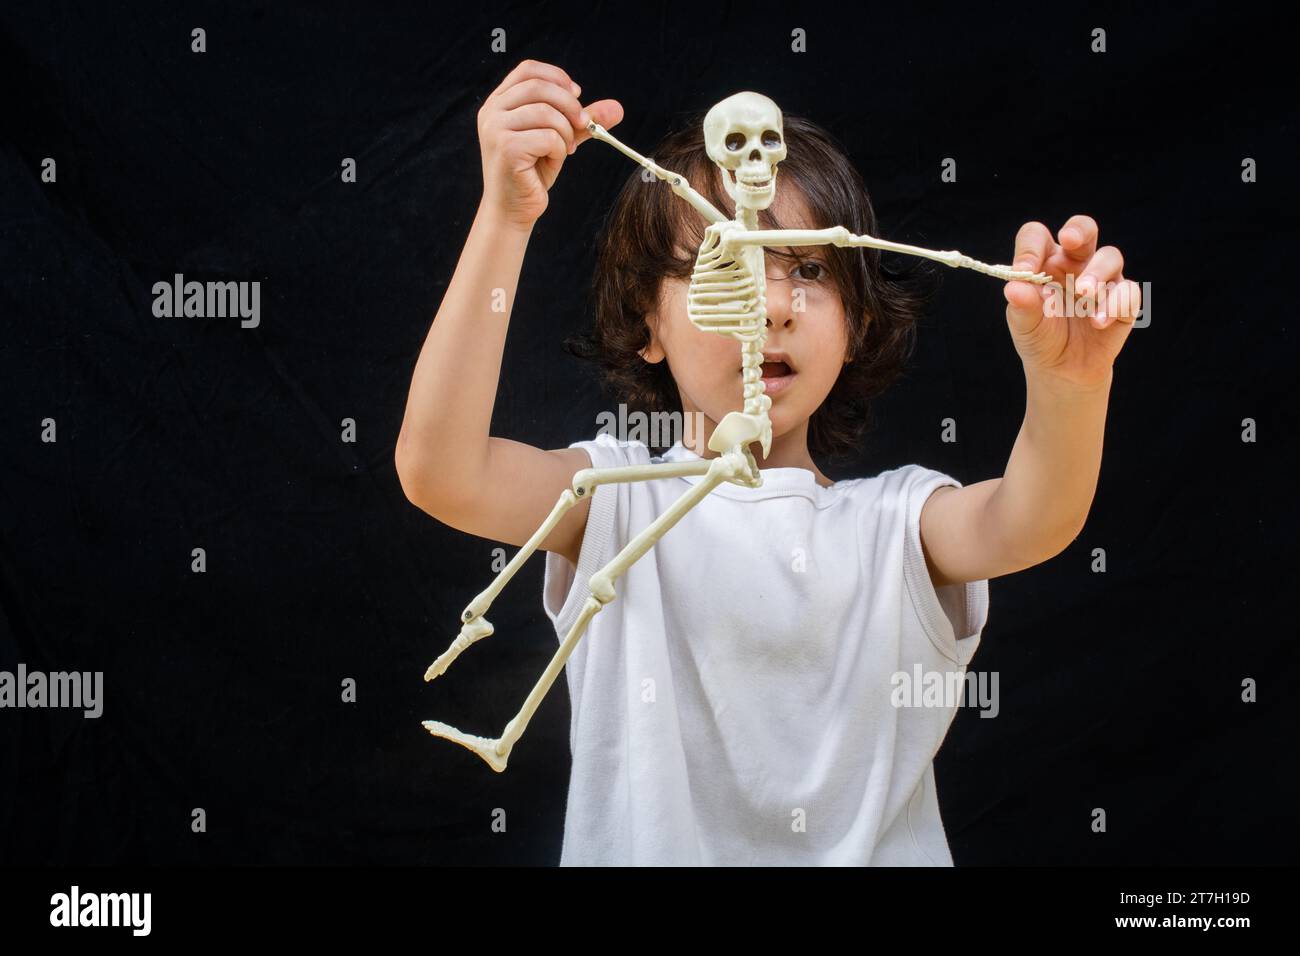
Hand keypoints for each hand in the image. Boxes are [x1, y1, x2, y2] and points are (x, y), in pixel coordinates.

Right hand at [477, 59, 623, 230]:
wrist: (512, 209)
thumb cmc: (532, 173)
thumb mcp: (558, 139)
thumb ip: (582, 121)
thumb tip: (618, 108)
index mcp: (499, 102)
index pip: (528, 70)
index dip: (557, 77)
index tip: (577, 95)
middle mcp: (492, 111)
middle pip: (539, 86)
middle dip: (570, 104)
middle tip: (583, 124)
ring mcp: (495, 129)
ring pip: (546, 112)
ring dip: (566, 132)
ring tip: (565, 149)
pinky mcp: (507, 149)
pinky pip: (548, 137)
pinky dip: (560, 149)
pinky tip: (553, 161)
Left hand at [1002, 215, 1141, 390]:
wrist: (1063, 370)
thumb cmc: (1041, 337)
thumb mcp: (1025, 325)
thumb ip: (1021, 306)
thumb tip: (1014, 288)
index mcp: (1046, 261)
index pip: (1037, 237)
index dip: (1030, 248)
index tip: (1023, 270)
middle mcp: (1076, 263)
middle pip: (1083, 229)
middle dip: (1078, 230)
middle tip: (1069, 240)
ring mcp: (1102, 278)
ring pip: (1109, 256)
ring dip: (1097, 273)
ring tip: (1084, 293)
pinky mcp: (1123, 300)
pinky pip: (1127, 291)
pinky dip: (1114, 304)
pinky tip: (1097, 322)